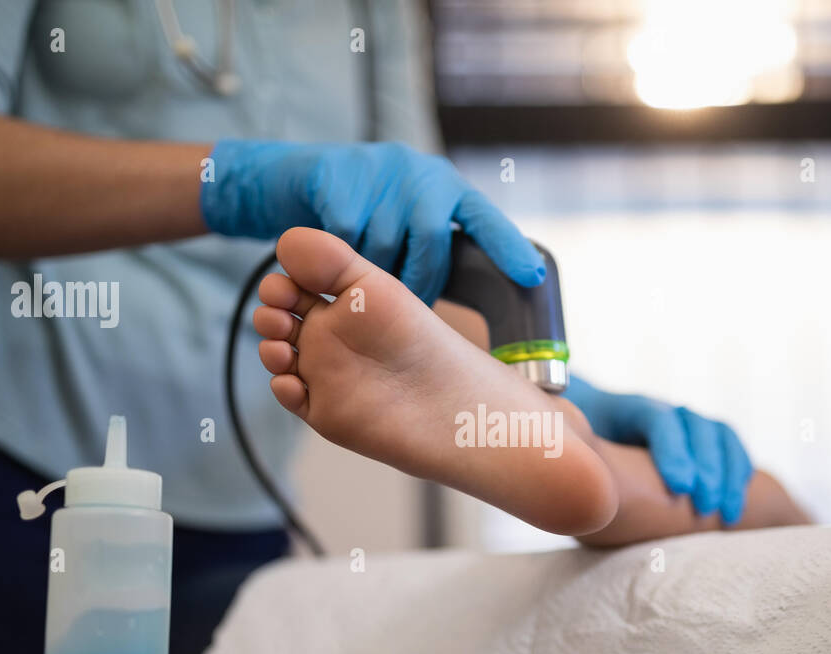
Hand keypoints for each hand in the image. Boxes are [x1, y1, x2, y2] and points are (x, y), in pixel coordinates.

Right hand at [200, 140, 545, 304]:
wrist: (297, 178)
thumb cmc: (363, 213)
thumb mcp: (406, 220)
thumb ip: (434, 246)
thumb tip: (467, 296)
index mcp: (445, 186)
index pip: (485, 218)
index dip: (509, 247)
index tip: (533, 276)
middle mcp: (419, 173)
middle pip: (431, 242)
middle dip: (419, 281)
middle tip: (402, 302)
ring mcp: (379, 173)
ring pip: (385, 247)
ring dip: (372, 273)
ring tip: (358, 277)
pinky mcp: (338, 180)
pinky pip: (345, 240)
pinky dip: (337, 260)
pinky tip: (329, 261)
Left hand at [564, 375, 752, 523]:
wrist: (594, 426)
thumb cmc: (582, 447)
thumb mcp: (574, 451)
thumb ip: (578, 462)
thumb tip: (574, 486)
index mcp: (630, 409)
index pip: (659, 420)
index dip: (673, 451)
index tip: (680, 488)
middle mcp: (665, 410)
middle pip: (696, 428)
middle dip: (707, 468)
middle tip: (705, 508)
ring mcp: (687, 422)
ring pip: (720, 436)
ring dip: (729, 474)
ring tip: (727, 515)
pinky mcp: (703, 439)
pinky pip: (731, 446)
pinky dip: (739, 471)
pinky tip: (737, 503)